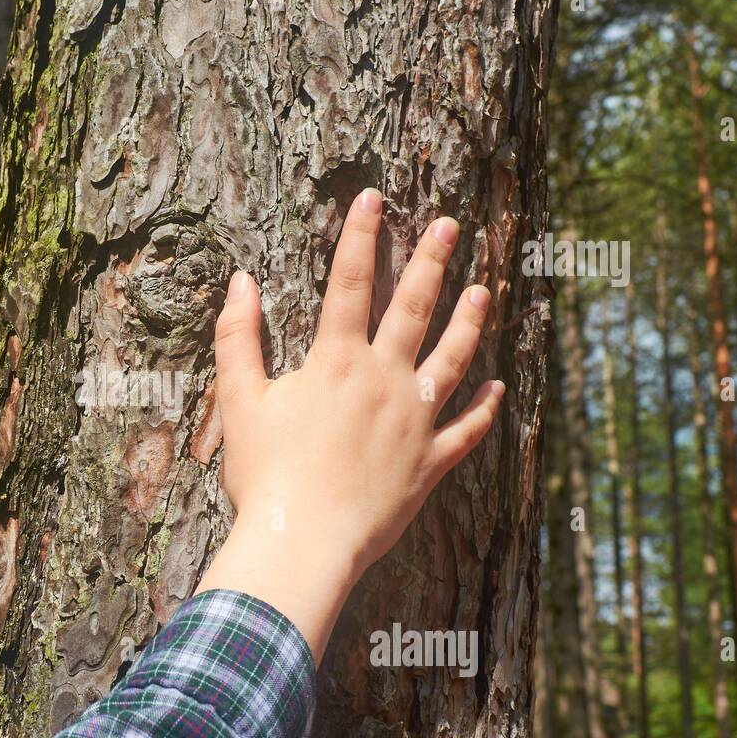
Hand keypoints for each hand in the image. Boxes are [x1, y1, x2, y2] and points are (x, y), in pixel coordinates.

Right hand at [195, 188, 503, 662]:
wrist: (303, 539)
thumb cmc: (264, 474)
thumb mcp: (239, 400)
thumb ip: (238, 337)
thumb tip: (240, 281)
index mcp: (335, 361)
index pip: (349, 283)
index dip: (361, 236)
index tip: (374, 198)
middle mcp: (383, 380)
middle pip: (413, 309)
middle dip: (432, 261)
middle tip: (452, 225)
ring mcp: (413, 420)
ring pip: (451, 359)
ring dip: (469, 321)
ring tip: (485, 289)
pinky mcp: (429, 463)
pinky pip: (465, 431)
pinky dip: (484, 409)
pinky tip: (498, 389)